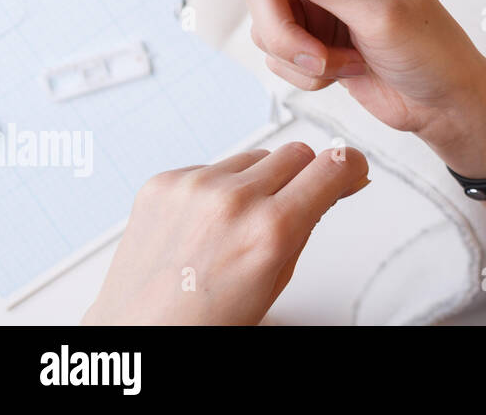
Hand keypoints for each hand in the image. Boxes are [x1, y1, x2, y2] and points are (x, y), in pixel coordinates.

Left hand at [83, 143, 368, 324]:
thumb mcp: (277, 278)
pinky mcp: (162, 182)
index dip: (349, 167)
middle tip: (290, 207)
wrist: (136, 332)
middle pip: (296, 153)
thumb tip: (335, 184)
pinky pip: (212, 166)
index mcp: (270, 230)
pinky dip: (217, 187)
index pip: (334, 165)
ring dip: (257, 181)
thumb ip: (309, 223)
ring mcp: (192, 187)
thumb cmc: (204, 322)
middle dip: (303, 177)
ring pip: (254, 157)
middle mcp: (232, 201)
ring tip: (237, 225)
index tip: (349, 170)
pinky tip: (206, 223)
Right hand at [235, 0, 485, 173]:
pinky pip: (276, 52)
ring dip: (295, 54)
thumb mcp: (381, 14)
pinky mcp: (314, 40)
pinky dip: (302, 72)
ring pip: (265, 21)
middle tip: (317, 58)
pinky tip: (344, 74)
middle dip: (279, 26)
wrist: (446, 102)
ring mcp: (320, 5)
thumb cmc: (431, 51)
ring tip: (344, 66)